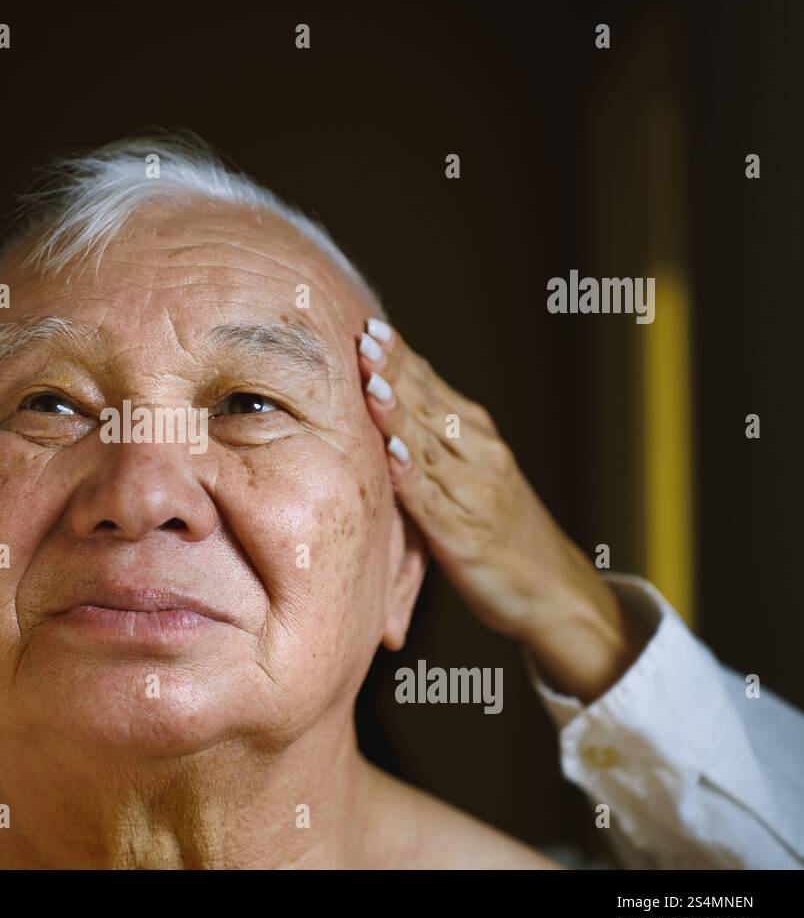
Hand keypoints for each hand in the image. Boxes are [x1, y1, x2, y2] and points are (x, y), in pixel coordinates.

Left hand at [355, 318, 645, 702]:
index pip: (431, 386)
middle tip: (363, 337)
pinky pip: (432, 501)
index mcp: (477, 436)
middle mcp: (479, 456)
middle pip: (429, 406)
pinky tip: (391, 453)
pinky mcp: (464, 536)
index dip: (401, 357)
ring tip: (371, 383)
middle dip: (394, 371)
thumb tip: (384, 408)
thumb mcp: (468, 476)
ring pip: (430, 445)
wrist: (555, 591)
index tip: (369, 325)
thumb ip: (432, 444)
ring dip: (399, 414)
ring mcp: (473, 494)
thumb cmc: (500, 532)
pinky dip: (411, 475)